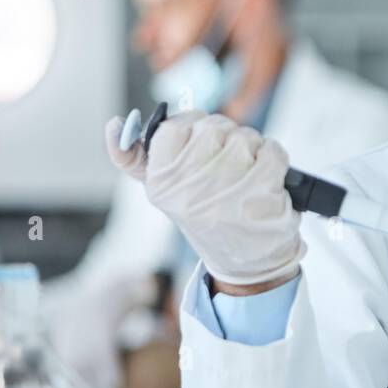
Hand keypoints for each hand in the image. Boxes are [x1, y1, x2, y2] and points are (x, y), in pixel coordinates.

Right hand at [104, 111, 304, 287]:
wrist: (244, 263)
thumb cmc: (204, 217)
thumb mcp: (164, 192)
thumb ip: (136, 158)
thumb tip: (114, 124)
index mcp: (161, 183)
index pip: (173, 126)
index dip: (192, 129)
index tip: (200, 147)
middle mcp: (190, 184)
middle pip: (213, 125)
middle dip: (224, 139)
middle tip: (225, 170)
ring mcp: (228, 184)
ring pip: (244, 135)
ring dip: (251, 151)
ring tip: (244, 180)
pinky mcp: (263, 187)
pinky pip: (272, 149)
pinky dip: (273, 159)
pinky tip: (265, 181)